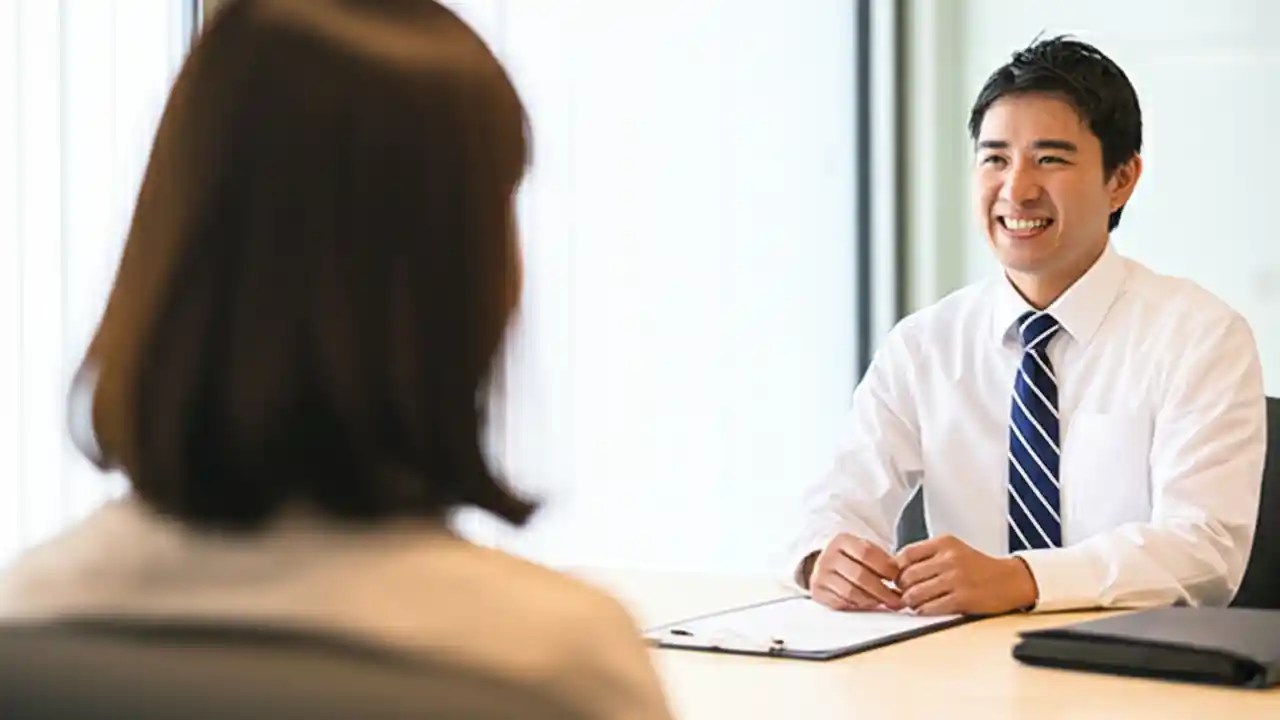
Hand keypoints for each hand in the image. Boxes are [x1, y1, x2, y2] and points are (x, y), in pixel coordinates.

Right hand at [805, 533, 903, 611]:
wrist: (827, 564)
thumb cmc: (853, 559)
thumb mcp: (864, 550)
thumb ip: (882, 560)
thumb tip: (903, 578)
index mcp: (841, 541)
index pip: (866, 553)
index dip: (885, 567)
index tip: (897, 578)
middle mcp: (828, 557)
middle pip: (859, 575)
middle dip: (882, 590)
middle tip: (896, 599)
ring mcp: (820, 575)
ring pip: (850, 592)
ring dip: (872, 600)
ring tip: (884, 602)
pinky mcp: (818, 592)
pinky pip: (841, 603)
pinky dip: (858, 606)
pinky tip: (868, 604)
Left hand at [894, 535, 1037, 614]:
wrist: (1010, 580)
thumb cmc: (979, 567)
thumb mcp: (953, 550)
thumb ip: (927, 555)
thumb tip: (895, 568)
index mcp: (944, 543)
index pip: (905, 554)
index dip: (896, 569)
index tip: (897, 577)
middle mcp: (949, 558)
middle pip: (907, 576)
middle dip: (902, 588)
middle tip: (903, 594)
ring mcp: (956, 578)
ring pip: (916, 593)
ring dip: (911, 602)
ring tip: (914, 603)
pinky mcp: (963, 598)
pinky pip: (931, 607)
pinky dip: (923, 611)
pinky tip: (926, 609)